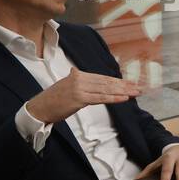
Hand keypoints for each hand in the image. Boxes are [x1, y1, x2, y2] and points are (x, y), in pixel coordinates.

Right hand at [25, 67, 141, 124]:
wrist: (39, 108)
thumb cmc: (53, 99)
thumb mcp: (66, 86)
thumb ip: (76, 80)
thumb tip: (76, 72)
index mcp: (78, 75)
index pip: (102, 78)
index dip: (118, 81)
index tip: (131, 83)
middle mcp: (79, 79)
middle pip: (107, 82)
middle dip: (124, 86)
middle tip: (139, 88)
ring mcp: (79, 88)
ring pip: (106, 90)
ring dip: (123, 92)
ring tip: (135, 93)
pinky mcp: (79, 99)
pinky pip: (100, 98)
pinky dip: (113, 98)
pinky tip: (124, 98)